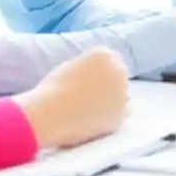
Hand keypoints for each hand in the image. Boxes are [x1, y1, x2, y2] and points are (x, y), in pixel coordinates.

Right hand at [14, 47, 129, 148]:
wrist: (51, 114)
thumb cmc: (52, 90)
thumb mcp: (70, 67)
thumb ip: (88, 68)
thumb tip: (95, 75)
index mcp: (104, 55)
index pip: (109, 60)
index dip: (100, 72)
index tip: (91, 82)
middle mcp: (119, 70)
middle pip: (118, 76)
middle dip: (110, 84)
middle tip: (92, 97)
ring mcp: (123, 91)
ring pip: (121, 95)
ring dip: (112, 100)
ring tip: (89, 110)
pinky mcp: (122, 112)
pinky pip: (121, 113)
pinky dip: (111, 117)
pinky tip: (95, 120)